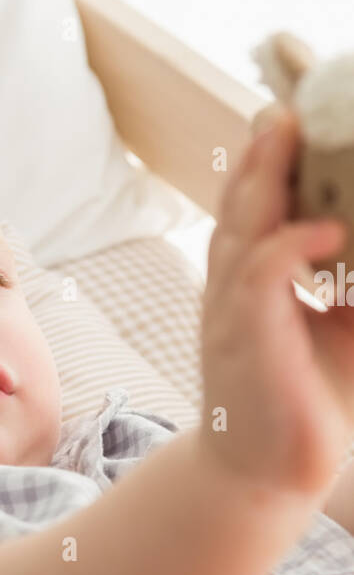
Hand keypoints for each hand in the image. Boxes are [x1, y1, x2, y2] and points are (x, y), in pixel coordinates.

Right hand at [200, 106, 353, 498]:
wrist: (272, 473)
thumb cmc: (312, 399)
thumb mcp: (348, 325)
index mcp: (254, 277)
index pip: (256, 202)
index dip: (269, 156)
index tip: (294, 108)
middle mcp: (234, 285)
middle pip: (239, 200)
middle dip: (261, 149)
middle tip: (286, 100)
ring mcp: (231, 310)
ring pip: (240, 226)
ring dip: (263, 176)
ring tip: (288, 129)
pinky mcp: (244, 339)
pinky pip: (257, 279)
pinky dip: (288, 248)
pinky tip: (327, 234)